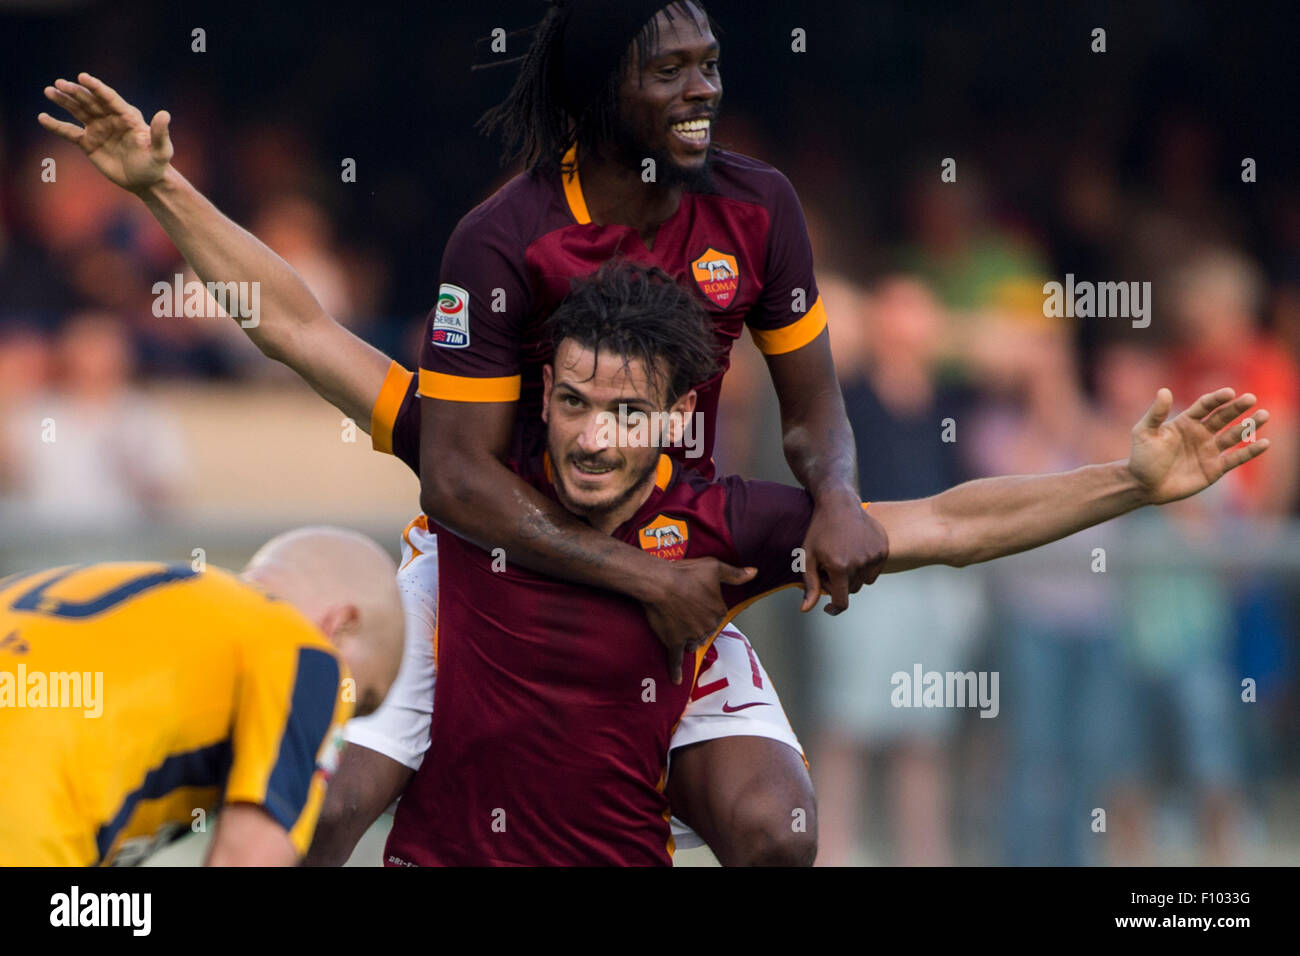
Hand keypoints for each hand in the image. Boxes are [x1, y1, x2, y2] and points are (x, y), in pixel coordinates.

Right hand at [38, 73, 173, 193]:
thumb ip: (160, 133)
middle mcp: (110, 119)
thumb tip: (165, 114)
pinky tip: (42, 117)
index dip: (96, 88)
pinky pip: (69, 132)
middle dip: (76, 92)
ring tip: (50, 91)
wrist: (146, 182)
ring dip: (64, 101)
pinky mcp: (89, 143)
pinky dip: (56, 126)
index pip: (110, 98)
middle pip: (91, 102)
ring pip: (78, 111)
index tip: (83, 77)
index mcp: (127, 117)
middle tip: (60, 84)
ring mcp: (98, 129)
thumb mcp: (161, 151)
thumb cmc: (156, 165)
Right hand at [641, 558, 756, 685]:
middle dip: (698, 623)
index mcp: (718, 610)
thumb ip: (735, 573)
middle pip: (706, 630)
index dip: (707, 606)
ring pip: (693, 642)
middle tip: (687, 611)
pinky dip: (676, 671)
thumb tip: (754, 572)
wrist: (661, 583)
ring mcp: (691, 636)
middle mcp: (707, 626)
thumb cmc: (686, 573)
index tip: (698, 600)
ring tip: (681, 630)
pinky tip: (677, 680)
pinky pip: (676, 660)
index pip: (717, 614)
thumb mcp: (714, 568)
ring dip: (689, 639)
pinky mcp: (673, 642)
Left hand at [799, 490, 888, 614]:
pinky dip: (865, 566)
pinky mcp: (883, 549)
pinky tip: (855, 550)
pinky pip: (874, 571)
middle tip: (830, 566)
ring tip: (843, 557)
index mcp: (840, 567)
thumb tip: (806, 609)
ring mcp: (874, 556)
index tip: (829, 608)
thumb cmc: (820, 530)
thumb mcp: (808, 556)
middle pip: (851, 590)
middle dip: (840, 583)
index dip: (834, 608)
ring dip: (853, 576)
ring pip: (864, 581)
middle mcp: (860, 563)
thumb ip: (810, 585)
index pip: (842, 601)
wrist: (839, 504)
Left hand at [1128, 387, 1269, 504]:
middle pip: (1223, 417)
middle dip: (1237, 408)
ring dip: (1249, 425)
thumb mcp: (1144, 432)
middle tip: (1251, 398)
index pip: (1205, 406)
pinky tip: (1264, 443)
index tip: (1230, 392)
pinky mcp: (1215, 468)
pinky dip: (1250, 451)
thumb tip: (1163, 390)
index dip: (1217, 399)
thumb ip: (1156, 413)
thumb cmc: (1142, 457)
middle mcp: (1201, 433)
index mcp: (1185, 422)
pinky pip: (1236, 458)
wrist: (1143, 485)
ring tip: (1264, 415)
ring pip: (1234, 434)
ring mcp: (1209, 450)